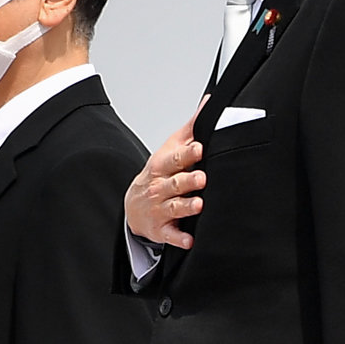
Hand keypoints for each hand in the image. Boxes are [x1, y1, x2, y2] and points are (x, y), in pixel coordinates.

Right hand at [125, 101, 206, 248]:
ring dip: (186, 207)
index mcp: (163, 166)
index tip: (200, 148)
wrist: (134, 204)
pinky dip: (179, 239)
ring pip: (174, 207)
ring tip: (199, 204)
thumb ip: (192, 128)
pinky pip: (171, 235)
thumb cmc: (160, 173)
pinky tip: (190, 240)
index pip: (176, 158)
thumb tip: (209, 103)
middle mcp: (161, 187)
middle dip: (188, 180)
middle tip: (202, 177)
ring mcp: (160, 209)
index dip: (187, 153)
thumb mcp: (171, 148)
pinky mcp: (162, 229)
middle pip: (175, 182)